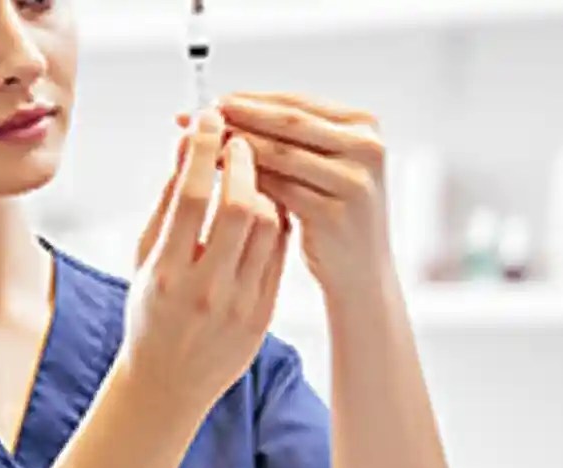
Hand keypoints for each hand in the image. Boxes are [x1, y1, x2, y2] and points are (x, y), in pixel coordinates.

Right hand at [117, 108, 288, 410]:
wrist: (168, 382)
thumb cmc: (150, 312)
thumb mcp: (144, 258)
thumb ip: (166, 203)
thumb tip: (187, 146)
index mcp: (165, 272)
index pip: (192, 196)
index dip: (205, 149)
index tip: (210, 119)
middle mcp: (204, 288)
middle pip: (238, 206)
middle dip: (243, 161)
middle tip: (239, 138)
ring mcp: (239, 303)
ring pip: (267, 225)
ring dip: (262, 185)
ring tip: (250, 169)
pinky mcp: (264, 312)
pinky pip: (279, 250)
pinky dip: (274, 217)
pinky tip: (264, 202)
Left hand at [179, 92, 393, 297]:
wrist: (360, 274)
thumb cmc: (330, 215)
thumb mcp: (318, 167)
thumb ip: (285, 136)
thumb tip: (223, 107)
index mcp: (363, 124)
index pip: (295, 101)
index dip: (249, 99)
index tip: (210, 100)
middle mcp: (366, 146)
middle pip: (288, 122)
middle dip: (239, 117)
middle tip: (197, 116)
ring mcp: (353, 180)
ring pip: (280, 154)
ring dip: (236, 148)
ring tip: (199, 146)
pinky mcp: (333, 213)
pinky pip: (278, 189)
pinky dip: (245, 183)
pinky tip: (218, 182)